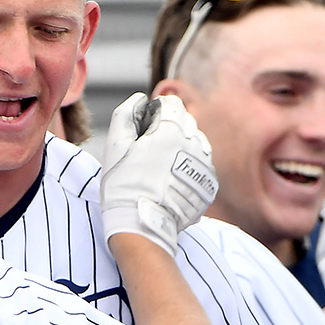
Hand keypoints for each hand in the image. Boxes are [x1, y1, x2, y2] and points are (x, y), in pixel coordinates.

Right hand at [96, 93, 218, 251]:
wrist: (143, 226)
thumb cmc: (125, 185)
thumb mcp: (116, 146)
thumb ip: (126, 114)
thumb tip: (139, 99)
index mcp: (172, 130)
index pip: (172, 104)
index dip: (156, 113)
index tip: (145, 131)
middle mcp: (195, 143)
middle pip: (186, 122)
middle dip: (169, 130)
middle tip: (150, 153)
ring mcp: (205, 164)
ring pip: (196, 143)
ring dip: (181, 149)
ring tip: (161, 169)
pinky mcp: (209, 184)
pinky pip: (201, 166)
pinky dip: (188, 169)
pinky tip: (171, 183)